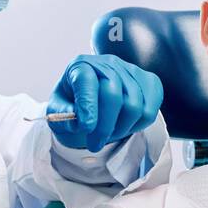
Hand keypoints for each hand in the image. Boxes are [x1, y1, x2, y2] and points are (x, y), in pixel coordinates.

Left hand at [47, 54, 162, 152]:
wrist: (93, 99)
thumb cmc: (74, 104)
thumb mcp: (58, 111)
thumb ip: (62, 115)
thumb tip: (79, 122)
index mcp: (81, 66)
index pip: (87, 82)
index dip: (88, 106)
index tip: (86, 128)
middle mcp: (108, 63)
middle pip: (113, 95)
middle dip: (104, 126)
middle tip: (94, 144)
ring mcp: (131, 70)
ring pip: (134, 105)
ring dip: (120, 128)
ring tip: (109, 135)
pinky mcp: (149, 81)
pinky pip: (149, 109)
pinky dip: (137, 125)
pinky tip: (124, 127)